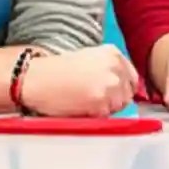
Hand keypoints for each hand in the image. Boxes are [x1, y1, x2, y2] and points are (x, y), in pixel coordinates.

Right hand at [20, 45, 137, 116]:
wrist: (37, 78)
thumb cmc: (57, 70)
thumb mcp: (89, 59)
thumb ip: (109, 69)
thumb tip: (124, 87)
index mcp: (112, 53)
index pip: (132, 78)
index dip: (121, 89)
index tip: (110, 94)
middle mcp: (115, 66)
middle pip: (128, 94)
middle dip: (114, 100)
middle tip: (92, 98)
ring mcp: (110, 84)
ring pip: (119, 106)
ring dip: (106, 109)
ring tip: (84, 101)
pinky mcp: (102, 101)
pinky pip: (107, 116)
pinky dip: (95, 115)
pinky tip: (80, 106)